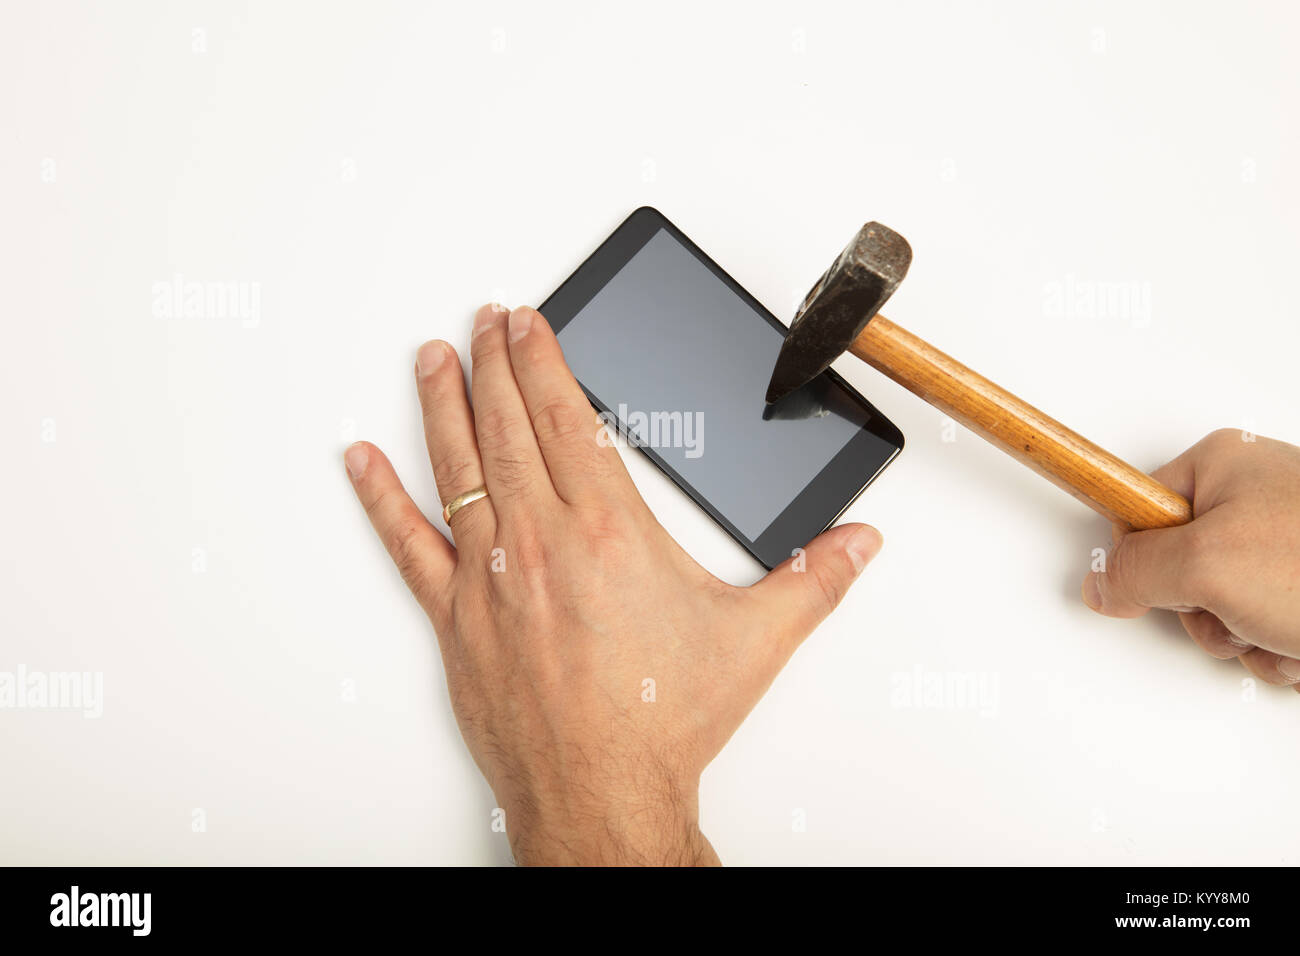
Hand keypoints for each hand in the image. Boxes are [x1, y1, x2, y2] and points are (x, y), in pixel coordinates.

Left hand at [345, 303, 882, 863]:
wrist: (602, 795)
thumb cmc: (661, 720)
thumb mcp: (757, 642)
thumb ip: (815, 582)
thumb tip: (860, 544)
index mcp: (608, 530)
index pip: (565, 416)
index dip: (542, 358)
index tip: (527, 321)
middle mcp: (540, 541)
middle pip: (506, 425)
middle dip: (494, 361)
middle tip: (484, 319)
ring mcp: (489, 578)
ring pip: (456, 467)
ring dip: (442, 405)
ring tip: (434, 358)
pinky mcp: (456, 620)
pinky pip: (409, 544)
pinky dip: (382, 499)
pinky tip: (363, 463)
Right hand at [1081, 429, 1299, 689]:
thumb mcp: (1207, 564)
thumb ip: (1136, 571)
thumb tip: (1100, 583)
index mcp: (1222, 467)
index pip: (1136, 512)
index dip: (1137, 558)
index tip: (1143, 577)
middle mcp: (1255, 498)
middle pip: (1179, 569)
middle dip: (1205, 614)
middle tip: (1234, 611)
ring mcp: (1286, 543)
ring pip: (1225, 608)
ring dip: (1246, 639)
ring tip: (1283, 630)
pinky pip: (1267, 627)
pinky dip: (1281, 649)